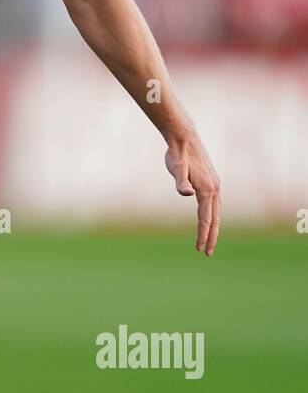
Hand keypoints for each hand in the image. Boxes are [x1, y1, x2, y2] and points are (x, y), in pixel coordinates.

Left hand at [164, 133, 220, 255]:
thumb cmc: (178, 155)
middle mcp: (214, 189)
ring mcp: (214, 185)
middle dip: (211, 236)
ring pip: (216, 212)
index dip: (202, 234)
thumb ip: (181, 182)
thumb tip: (186, 193)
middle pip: (214, 219)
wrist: (185, 139)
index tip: (199, 248)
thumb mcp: (176, 168)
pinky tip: (208, 221)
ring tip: (208, 241)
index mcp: (207, 189)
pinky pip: (214, 205)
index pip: (206, 218)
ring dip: (213, 228)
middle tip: (206, 253)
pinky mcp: (211, 182)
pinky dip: (213, 216)